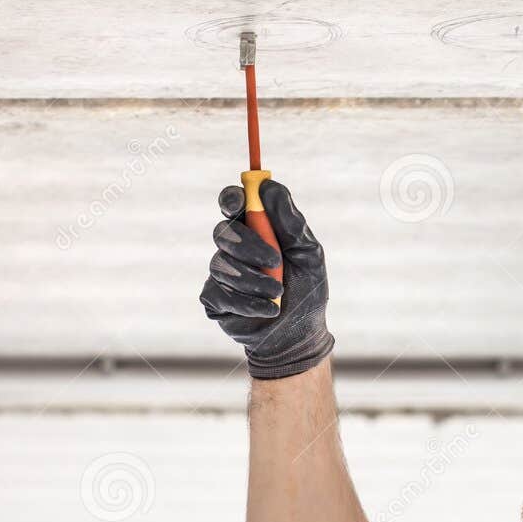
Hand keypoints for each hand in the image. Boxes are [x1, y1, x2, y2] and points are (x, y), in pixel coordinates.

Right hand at [200, 179, 334, 379]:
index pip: (232, 202)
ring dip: (253, 279)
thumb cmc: (306, 290)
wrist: (300, 336)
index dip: (231, 198)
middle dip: (248, 244)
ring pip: (221, 264)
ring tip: (277, 292)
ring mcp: (221, 273)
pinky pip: (220, 292)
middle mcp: (234, 247)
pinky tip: (267, 309)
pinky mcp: (214, 299)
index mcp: (254, 228)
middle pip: (222, 231)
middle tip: (274, 259)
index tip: (240, 201)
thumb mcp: (308, 252)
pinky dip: (248, 301)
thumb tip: (269, 185)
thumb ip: (290, 220)